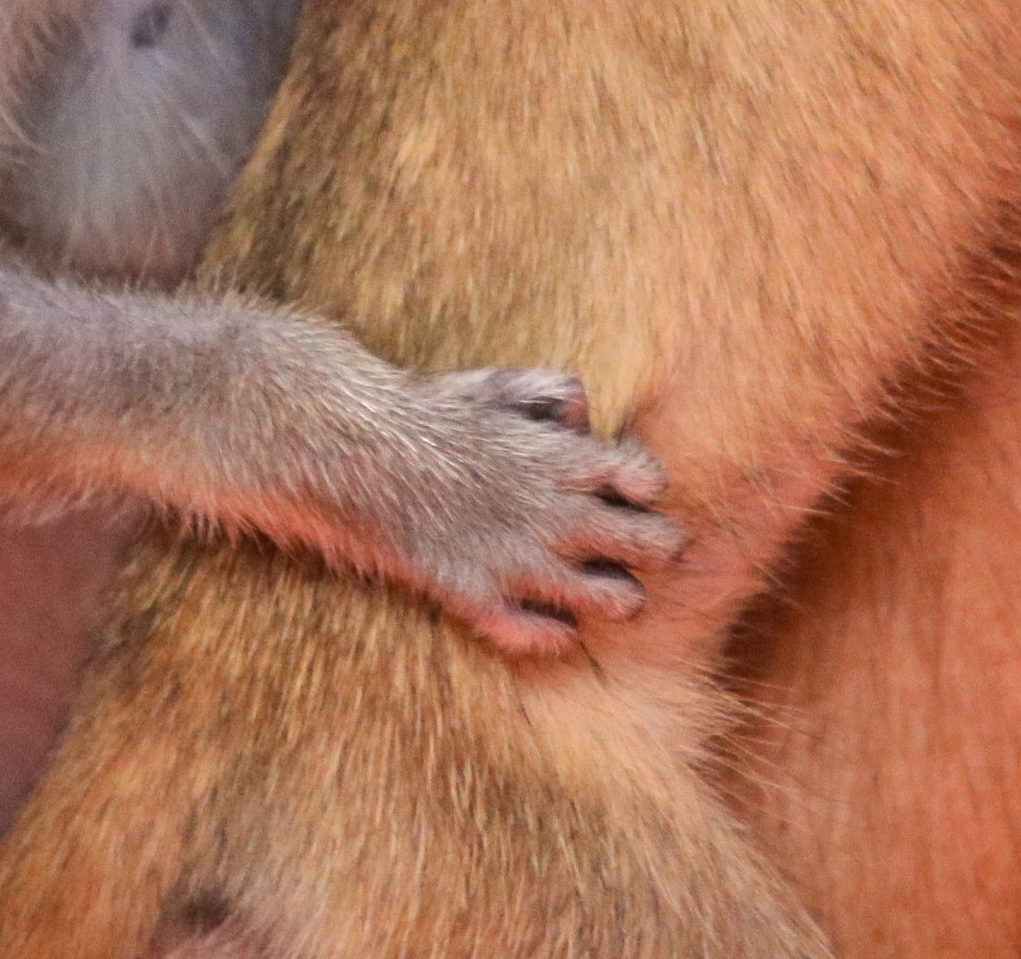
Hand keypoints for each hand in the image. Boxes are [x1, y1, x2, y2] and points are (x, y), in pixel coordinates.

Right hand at [358, 366, 687, 656]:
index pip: (652, 484)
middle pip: (655, 546)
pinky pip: (549, 637)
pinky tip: (545, 613)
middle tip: (628, 543)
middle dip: (653, 544)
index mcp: (570, 460)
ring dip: (615, 593)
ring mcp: (527, 565)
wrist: (364, 458)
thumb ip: (558, 396)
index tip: (622, 488)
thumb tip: (586, 423)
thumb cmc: (435, 415)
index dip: (644, 487)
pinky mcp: (486, 602)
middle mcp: (561, 517)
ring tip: (593, 583)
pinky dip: (556, 631)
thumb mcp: (505, 384)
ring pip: (618, 601)